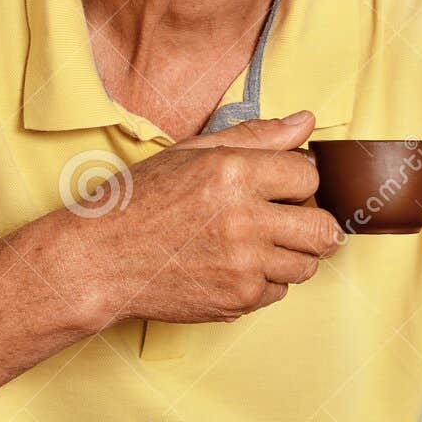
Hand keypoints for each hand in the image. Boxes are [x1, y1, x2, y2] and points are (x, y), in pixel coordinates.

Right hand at [63, 110, 342, 327]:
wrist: (98, 261)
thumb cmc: (138, 203)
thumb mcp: (191, 153)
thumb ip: (256, 136)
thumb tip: (307, 122)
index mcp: (233, 172)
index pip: (309, 177)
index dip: (297, 181)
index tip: (281, 187)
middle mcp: (244, 218)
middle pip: (323, 229)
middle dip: (313, 225)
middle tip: (289, 222)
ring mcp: (243, 264)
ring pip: (306, 265)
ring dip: (289, 255)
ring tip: (255, 244)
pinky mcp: (237, 299)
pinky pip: (278, 292)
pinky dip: (263, 282)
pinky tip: (231, 266)